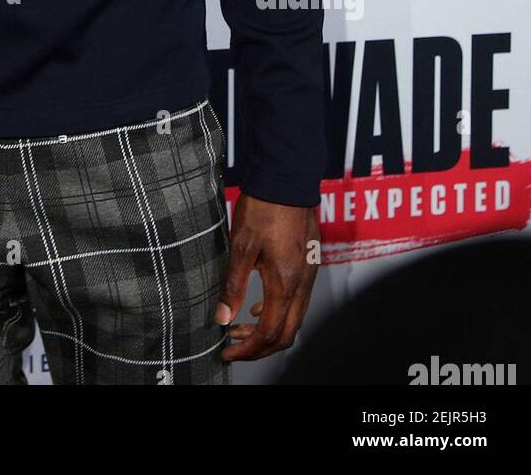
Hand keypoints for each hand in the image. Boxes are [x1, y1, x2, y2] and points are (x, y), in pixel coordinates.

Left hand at [214, 193, 319, 360]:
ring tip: (239, 327)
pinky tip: (258, 305)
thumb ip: (233, 285)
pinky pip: (297, 302)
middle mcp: (302, 284)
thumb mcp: (241, 247)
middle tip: (232, 347)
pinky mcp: (307, 264)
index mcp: (285, 283)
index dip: (248, 349)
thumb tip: (222, 317)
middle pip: (286, 334)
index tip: (226, 352)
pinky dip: (277, 312)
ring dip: (268, 330)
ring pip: (293, 320)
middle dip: (259, 348)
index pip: (270, 333)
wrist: (287, 178)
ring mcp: (308, 275)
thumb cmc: (264, 208)